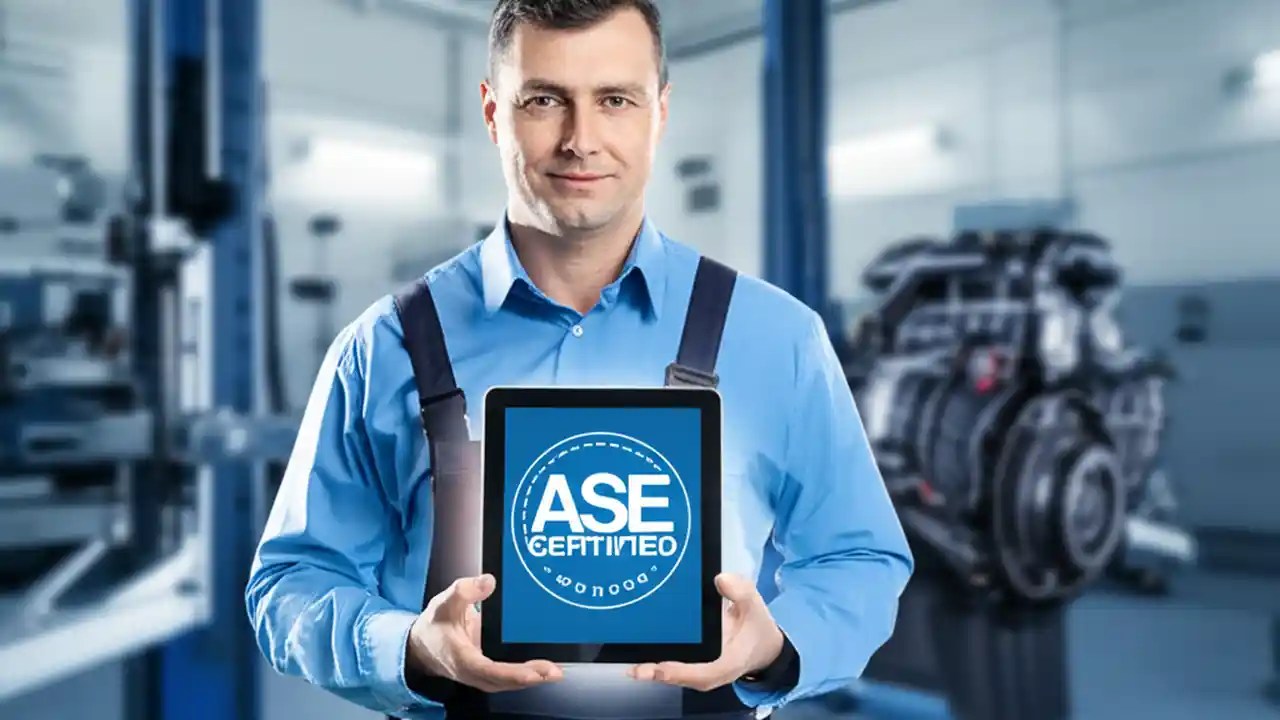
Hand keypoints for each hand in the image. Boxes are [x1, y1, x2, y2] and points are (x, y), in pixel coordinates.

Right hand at [406, 573, 562, 692]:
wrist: (423, 644)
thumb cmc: (435, 625)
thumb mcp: (444, 603)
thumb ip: (464, 590)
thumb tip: (488, 582)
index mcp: (461, 658)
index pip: (488, 670)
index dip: (511, 673)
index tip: (532, 673)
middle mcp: (472, 671)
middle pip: (503, 681)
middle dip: (530, 677)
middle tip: (553, 671)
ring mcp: (481, 674)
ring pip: (507, 682)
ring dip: (532, 678)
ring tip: (554, 671)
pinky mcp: (487, 672)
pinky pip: (508, 677)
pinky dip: (526, 675)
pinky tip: (543, 669)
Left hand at [628, 573, 784, 691]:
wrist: (763, 644)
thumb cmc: (757, 627)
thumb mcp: (756, 606)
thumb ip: (742, 592)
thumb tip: (721, 579)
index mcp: (729, 662)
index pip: (704, 673)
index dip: (682, 672)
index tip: (662, 668)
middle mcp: (712, 671)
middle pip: (684, 676)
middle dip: (659, 673)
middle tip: (637, 670)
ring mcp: (701, 669)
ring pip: (676, 673)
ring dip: (654, 671)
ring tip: (633, 668)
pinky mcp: (694, 663)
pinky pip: (675, 665)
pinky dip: (658, 662)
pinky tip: (638, 654)